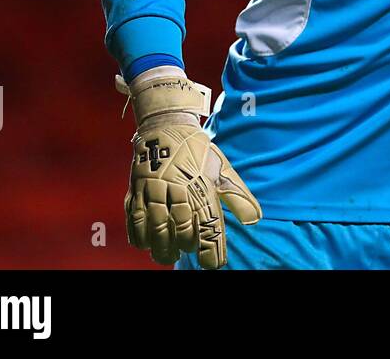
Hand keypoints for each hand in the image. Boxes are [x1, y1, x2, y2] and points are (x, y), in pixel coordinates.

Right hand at [117, 68, 261, 268]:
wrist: (165, 126)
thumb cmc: (198, 151)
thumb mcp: (223, 169)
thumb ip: (239, 196)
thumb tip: (255, 220)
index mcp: (202, 185)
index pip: (209, 224)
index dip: (211, 249)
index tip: (213, 264)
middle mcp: (177, 189)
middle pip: (181, 229)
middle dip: (186, 247)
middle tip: (188, 255)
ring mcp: (154, 190)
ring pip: (156, 227)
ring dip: (162, 247)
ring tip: (168, 256)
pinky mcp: (136, 189)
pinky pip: (134, 218)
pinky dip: (139, 235)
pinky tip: (145, 244)